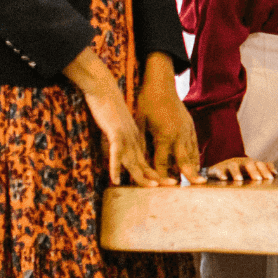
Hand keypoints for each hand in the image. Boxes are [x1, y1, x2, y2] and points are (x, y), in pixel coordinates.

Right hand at [64, 48, 164, 186]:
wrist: (104, 90)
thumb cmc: (110, 109)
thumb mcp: (120, 128)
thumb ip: (123, 142)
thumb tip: (124, 155)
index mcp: (136, 141)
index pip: (148, 161)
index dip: (157, 173)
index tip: (168, 184)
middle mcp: (134, 140)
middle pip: (146, 163)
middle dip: (159, 176)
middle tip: (173, 187)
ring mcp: (126, 136)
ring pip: (135, 160)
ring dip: (142, 175)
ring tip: (152, 187)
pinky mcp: (115, 132)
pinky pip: (116, 153)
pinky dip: (115, 167)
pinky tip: (116, 179)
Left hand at [135, 53, 200, 183]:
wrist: (161, 84)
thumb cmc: (147, 102)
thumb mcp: (140, 122)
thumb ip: (141, 141)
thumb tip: (138, 158)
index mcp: (164, 135)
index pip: (162, 161)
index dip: (160, 175)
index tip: (160, 187)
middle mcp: (179, 135)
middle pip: (185, 160)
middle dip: (190, 174)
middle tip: (197, 185)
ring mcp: (187, 130)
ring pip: (192, 153)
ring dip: (194, 167)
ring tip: (198, 180)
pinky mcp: (191, 126)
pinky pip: (194, 145)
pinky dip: (195, 156)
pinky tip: (195, 164)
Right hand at [202, 156, 276, 183]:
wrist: (220, 167)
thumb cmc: (241, 170)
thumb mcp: (252, 169)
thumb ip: (265, 170)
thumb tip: (276, 173)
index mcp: (251, 163)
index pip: (260, 164)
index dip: (265, 170)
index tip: (270, 178)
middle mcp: (241, 162)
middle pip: (248, 163)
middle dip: (254, 171)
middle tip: (258, 179)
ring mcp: (229, 165)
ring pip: (233, 166)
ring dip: (236, 172)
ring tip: (240, 179)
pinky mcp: (218, 169)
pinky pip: (219, 170)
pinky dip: (221, 174)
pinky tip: (223, 178)